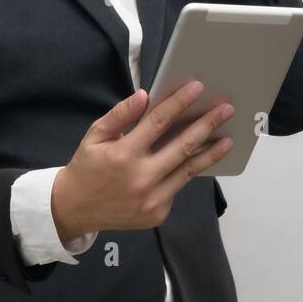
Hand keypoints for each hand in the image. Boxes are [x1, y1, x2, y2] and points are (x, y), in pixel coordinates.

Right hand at [50, 81, 234, 239]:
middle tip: (227, 110)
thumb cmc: (87, 167)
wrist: (74, 210)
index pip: (158, 122)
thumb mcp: (94, 136)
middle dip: (208, 124)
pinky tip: (198, 161)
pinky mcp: (158, 213)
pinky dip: (186, 173)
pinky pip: (177, 187)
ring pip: (189, 170)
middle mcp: (140, 178)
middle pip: (184, 146)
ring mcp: (152, 199)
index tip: (198, 88)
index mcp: (123, 155)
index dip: (180, 103)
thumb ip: (119, 115)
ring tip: (228, 139)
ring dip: (211, 153)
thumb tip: (144, 95)